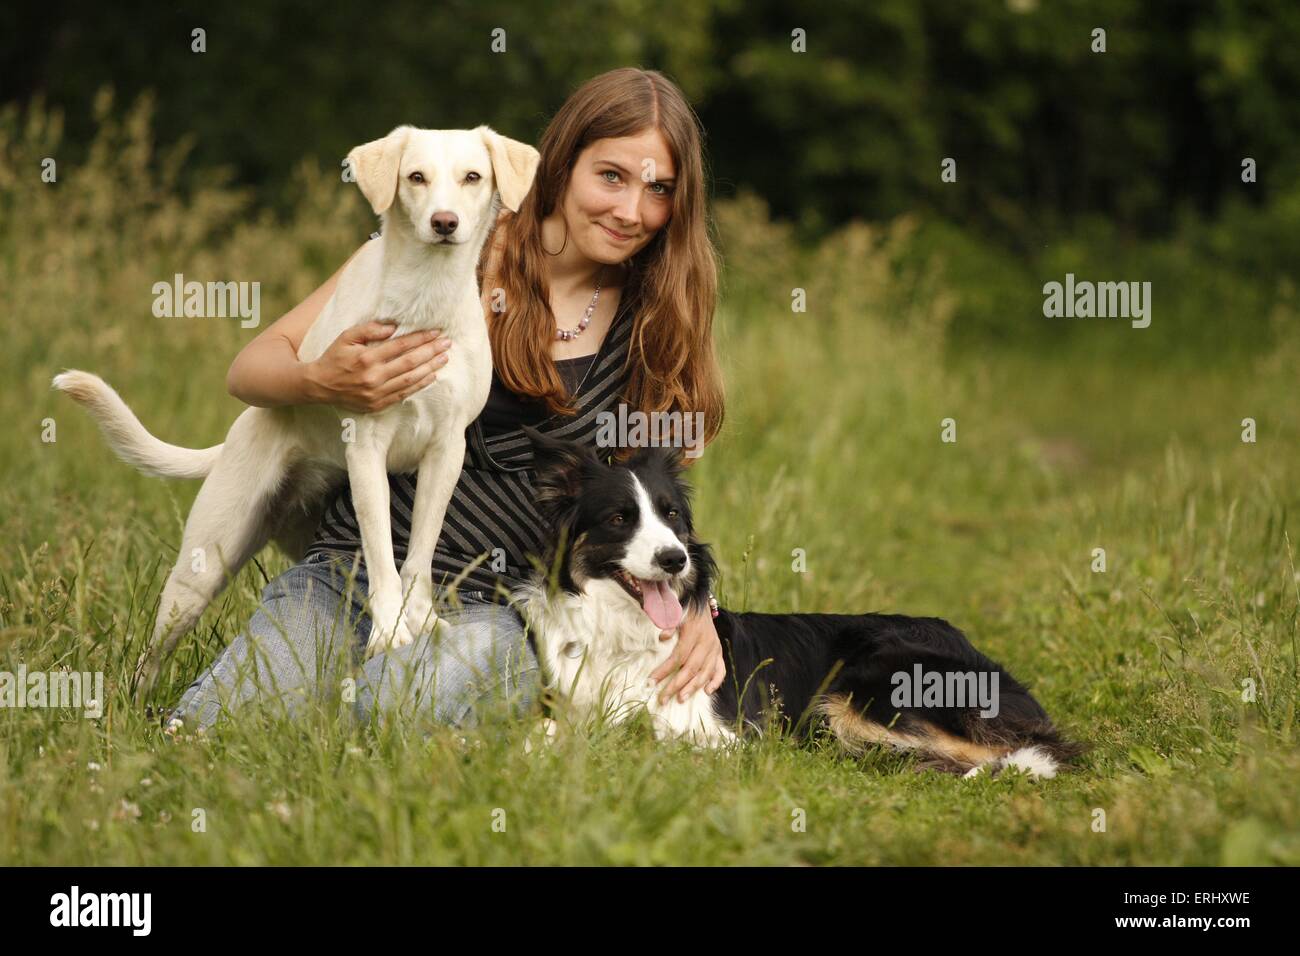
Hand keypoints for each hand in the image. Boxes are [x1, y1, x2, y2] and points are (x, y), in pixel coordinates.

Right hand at [306, 321, 449, 412]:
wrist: (318, 386)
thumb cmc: (334, 358)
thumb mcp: (346, 337)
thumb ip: (369, 330)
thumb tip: (393, 327)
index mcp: (366, 358)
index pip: (401, 346)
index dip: (421, 338)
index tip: (436, 332)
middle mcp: (374, 377)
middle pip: (410, 362)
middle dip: (431, 352)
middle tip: (448, 343)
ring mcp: (376, 393)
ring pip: (410, 380)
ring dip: (430, 368)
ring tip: (444, 358)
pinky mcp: (377, 405)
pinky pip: (404, 394)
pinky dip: (419, 385)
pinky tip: (431, 376)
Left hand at [650, 608, 725, 703]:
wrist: (701, 606)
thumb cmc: (684, 614)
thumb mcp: (675, 615)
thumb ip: (669, 625)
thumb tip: (662, 638)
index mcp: (693, 633)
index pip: (678, 656)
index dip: (664, 670)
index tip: (652, 682)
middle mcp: (706, 642)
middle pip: (691, 668)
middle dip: (676, 685)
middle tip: (663, 698)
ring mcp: (715, 649)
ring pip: (705, 672)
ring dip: (693, 687)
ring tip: (681, 698)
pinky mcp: (720, 653)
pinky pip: (721, 670)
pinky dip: (716, 682)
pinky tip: (707, 691)